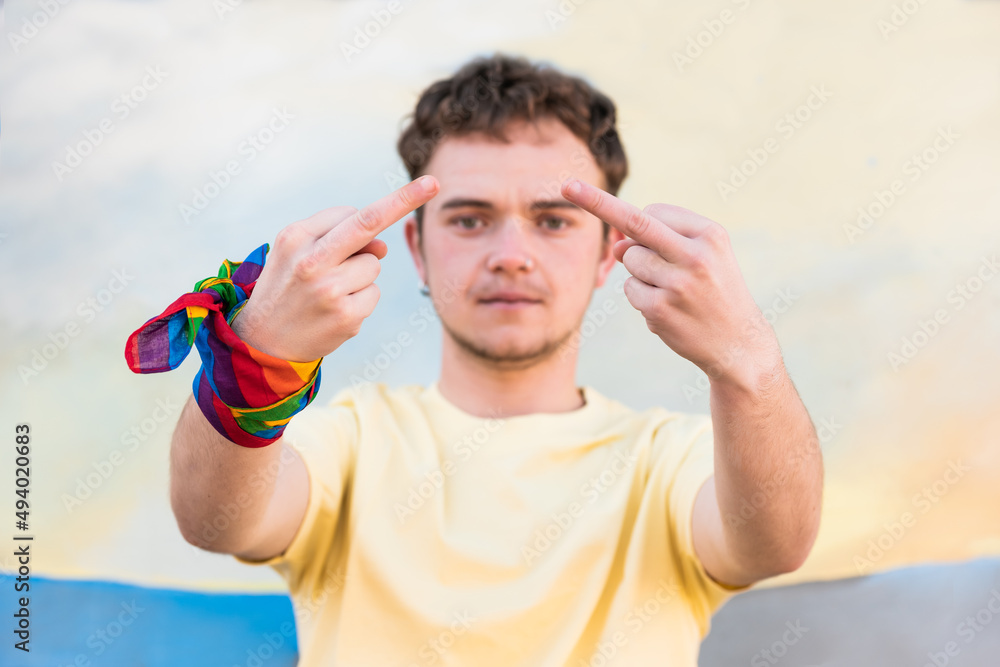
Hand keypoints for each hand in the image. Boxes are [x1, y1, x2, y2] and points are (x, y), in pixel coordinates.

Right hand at [233, 175, 439, 361]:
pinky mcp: (347, 317)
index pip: (350, 213)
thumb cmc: (285, 288)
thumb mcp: (295, 254)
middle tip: (433, 183)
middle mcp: (312, 261)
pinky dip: (361, 300)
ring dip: (361, 275)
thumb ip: (335, 238)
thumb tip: (383, 247)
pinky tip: (335, 311)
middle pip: (368, 224)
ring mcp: (330, 291)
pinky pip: (374, 293)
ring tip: (328, 292)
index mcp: (296, 238)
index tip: (424, 184)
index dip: (388, 203)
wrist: (262, 343)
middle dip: (404, 200)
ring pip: (374, 265)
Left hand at [561, 178, 781, 390]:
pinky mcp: (660, 310)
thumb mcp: (704, 256)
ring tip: (673, 289)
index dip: (631, 216)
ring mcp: (677, 284)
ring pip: (631, 260)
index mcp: (710, 235)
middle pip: (636, 225)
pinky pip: (630, 289)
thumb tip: (618, 245)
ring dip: (640, 271)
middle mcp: (696, 256)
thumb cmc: (716, 290)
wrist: (738, 344)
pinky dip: (640, 296)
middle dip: (596, 202)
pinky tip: (668, 308)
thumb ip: (663, 241)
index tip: (581, 187)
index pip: (654, 212)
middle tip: (568, 186)